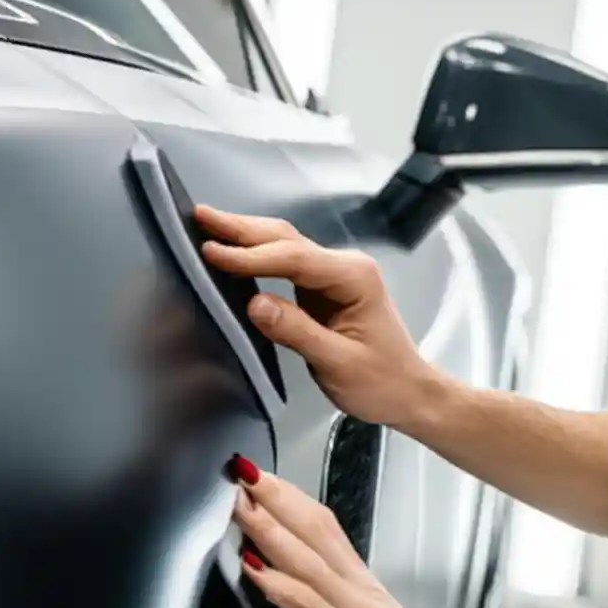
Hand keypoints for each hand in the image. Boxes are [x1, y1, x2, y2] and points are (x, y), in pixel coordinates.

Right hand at [196, 205, 442, 427]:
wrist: (409, 392)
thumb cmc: (381, 382)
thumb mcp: (339, 363)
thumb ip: (297, 332)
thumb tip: (254, 303)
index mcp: (353, 277)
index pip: (294, 258)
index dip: (250, 255)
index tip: (211, 253)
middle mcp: (344, 266)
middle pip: (286, 238)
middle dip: (241, 228)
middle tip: (198, 215)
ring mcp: (332, 274)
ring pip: (284, 245)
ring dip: (245, 236)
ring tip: (206, 225)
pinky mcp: (321, 287)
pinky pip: (284, 263)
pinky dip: (255, 255)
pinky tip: (232, 251)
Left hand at [228, 455, 415, 607]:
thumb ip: (321, 595)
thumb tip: (270, 570)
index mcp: (360, 589)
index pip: (324, 529)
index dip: (291, 497)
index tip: (259, 474)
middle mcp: (364, 596)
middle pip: (320, 534)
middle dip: (279, 500)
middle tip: (241, 472)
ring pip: (314, 565)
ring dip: (274, 532)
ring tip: (242, 508)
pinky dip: (288, 590)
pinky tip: (260, 573)